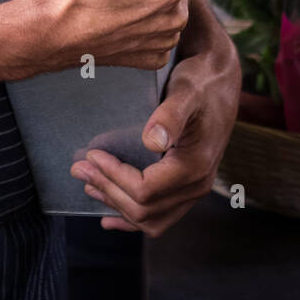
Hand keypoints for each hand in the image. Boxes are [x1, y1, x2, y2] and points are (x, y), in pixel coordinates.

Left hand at [69, 0, 241, 233]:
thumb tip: (151, 141)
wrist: (222, 79)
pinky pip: (161, 215)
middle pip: (144, 208)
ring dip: (117, 205)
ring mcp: (194, 189)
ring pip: (151, 218)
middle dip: (108, 190)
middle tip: (78, 169)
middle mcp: (197, 184)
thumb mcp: (186, 90)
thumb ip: (170, 115)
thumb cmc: (201, 82)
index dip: (114, 177)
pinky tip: (111, 218)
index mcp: (195, 166)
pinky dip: (133, 220)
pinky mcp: (187, 185)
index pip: (145, 190)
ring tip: (89, 186)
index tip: (91, 156)